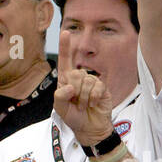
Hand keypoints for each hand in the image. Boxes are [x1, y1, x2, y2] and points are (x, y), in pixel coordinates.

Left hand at [53, 31, 114, 147]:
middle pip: (75, 73)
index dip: (65, 46)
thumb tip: (70, 87)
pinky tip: (93, 104)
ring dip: (84, 97)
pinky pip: (97, 87)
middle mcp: (78, 78)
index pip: (65, 60)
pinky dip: (93, 97)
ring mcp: (91, 83)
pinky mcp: (102, 89)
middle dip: (75, 90)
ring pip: (86, 81)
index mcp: (66, 79)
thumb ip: (60, 96)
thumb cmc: (73, 117)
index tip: (66, 33)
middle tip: (76, 102)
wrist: (90, 128)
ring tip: (84, 105)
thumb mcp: (59, 108)